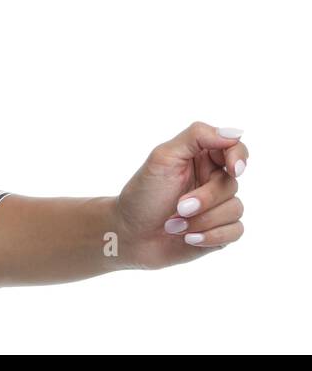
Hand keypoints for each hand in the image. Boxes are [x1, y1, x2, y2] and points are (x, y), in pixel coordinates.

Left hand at [111, 121, 247, 270]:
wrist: (131, 235)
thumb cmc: (143, 194)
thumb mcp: (163, 158)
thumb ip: (197, 137)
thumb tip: (234, 132)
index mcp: (199, 157)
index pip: (233, 147)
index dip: (238, 157)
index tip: (233, 169)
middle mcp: (212, 179)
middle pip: (232, 183)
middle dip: (205, 198)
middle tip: (178, 207)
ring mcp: (219, 206)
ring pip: (235, 209)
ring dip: (202, 219)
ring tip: (174, 225)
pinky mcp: (222, 230)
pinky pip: (236, 230)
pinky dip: (210, 236)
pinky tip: (188, 238)